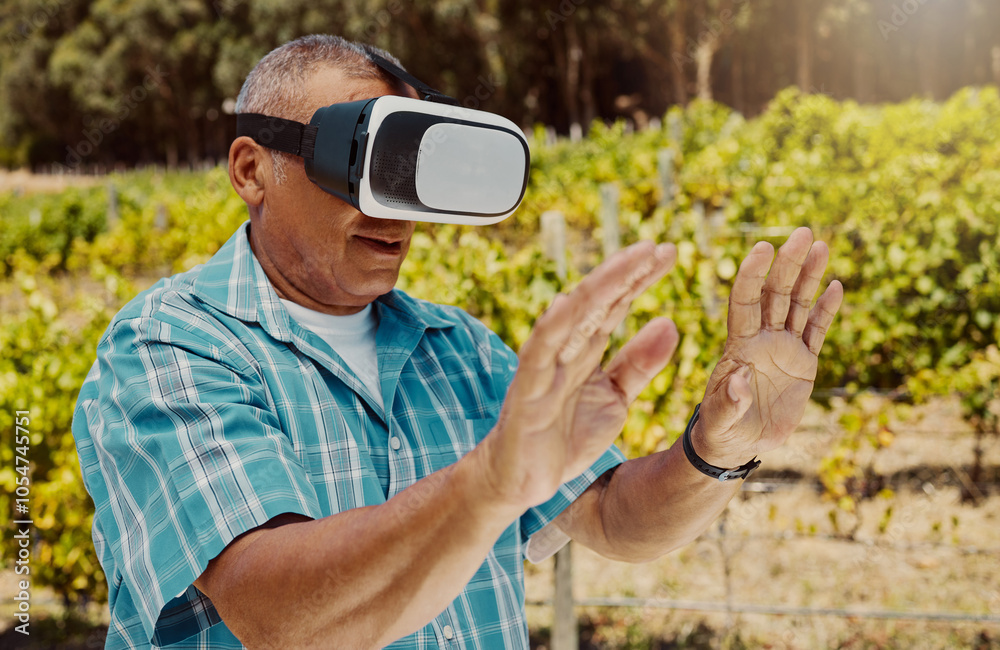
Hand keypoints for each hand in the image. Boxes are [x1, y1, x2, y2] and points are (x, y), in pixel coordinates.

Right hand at [481, 241, 678, 508]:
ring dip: (599, 288)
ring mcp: (544, 367)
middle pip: (596, 303)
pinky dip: (552, 328)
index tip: (668, 253)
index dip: (639, 279)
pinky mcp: (527, 391)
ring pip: (571, 317)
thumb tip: (671, 324)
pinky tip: (568, 303)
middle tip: (655, 248)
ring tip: (627, 262)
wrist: (523, 481)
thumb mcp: (614, 400)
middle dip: (625, 274)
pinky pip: (539, 353)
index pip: (615, 306)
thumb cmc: (563, 437)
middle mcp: (565, 350)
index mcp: (586, 351)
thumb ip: (639, 364)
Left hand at [691, 227, 843, 466]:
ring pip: (798, 305)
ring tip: (821, 245)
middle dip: (788, 264)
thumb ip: (729, 401)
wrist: (736, 444)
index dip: (752, 274)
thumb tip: (741, 379)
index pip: (744, 301)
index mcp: (738, 346)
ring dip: (810, 276)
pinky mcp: (803, 363)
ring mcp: (783, 348)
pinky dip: (826, 310)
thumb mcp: (720, 420)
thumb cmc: (720, 430)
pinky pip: (816, 331)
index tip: (762, 248)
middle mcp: (761, 339)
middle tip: (803, 232)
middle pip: (775, 294)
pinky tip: (837, 286)